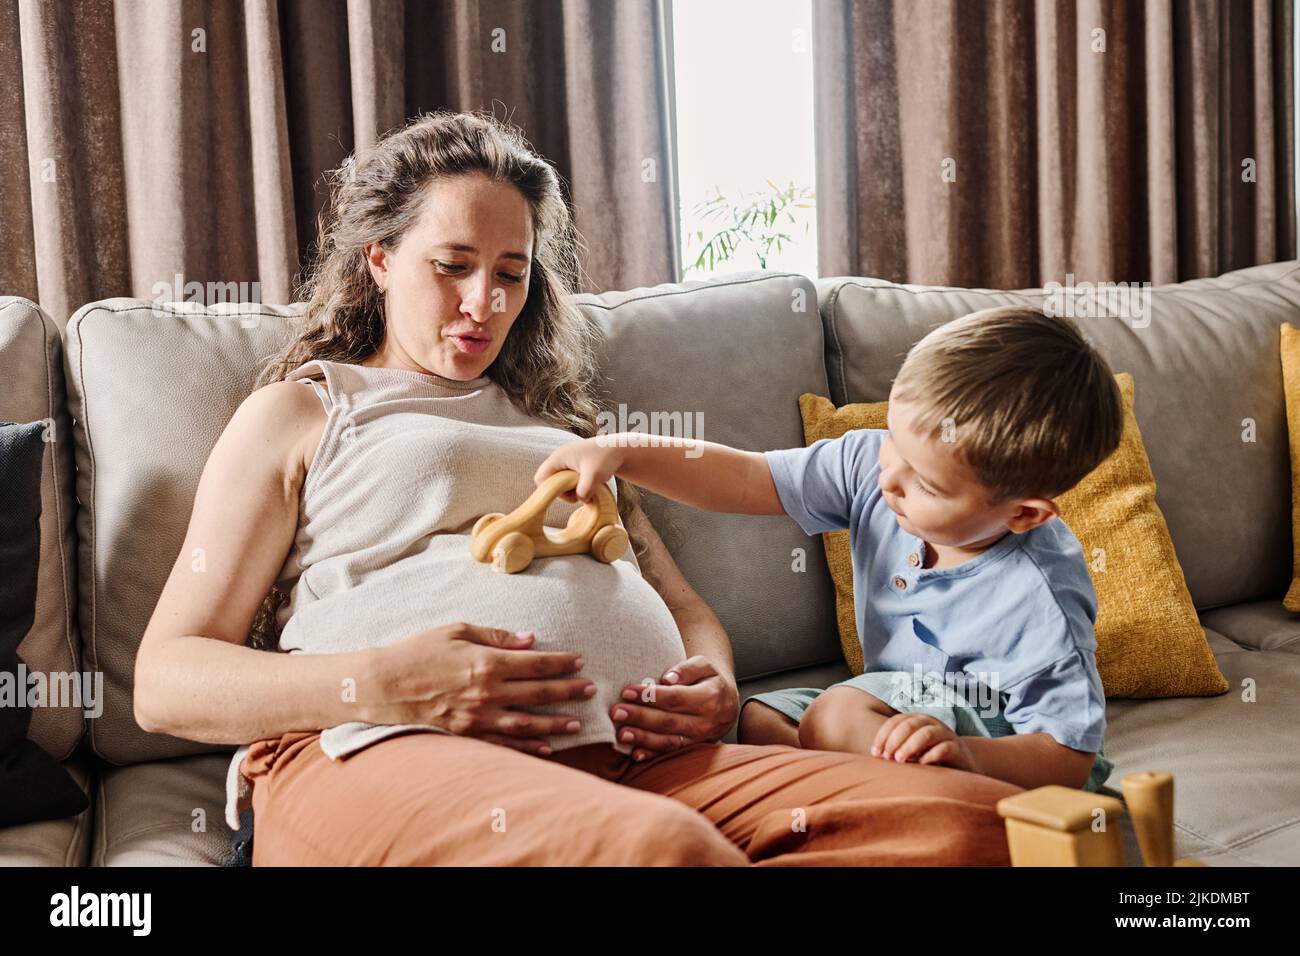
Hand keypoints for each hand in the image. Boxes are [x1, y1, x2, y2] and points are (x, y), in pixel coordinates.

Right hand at [366, 623, 596, 756]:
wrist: (384, 684)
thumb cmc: (419, 651)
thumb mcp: (458, 630)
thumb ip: (496, 636)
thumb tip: (530, 639)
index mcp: (487, 662)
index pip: (536, 663)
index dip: (561, 662)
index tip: (580, 661)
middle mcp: (487, 692)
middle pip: (539, 693)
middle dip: (568, 691)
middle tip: (591, 690)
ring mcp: (478, 717)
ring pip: (527, 723)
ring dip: (555, 724)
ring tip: (577, 724)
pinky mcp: (467, 734)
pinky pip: (503, 744)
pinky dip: (527, 747)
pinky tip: (545, 748)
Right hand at [534, 437, 625, 502]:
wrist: (620, 449)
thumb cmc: (607, 459)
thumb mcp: (595, 476)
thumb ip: (585, 489)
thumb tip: (580, 500)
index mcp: (559, 457)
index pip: (540, 478)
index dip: (549, 490)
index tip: (569, 494)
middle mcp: (559, 458)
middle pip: (548, 482)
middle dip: (561, 492)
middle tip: (579, 494)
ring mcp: (567, 461)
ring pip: (558, 483)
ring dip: (570, 491)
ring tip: (587, 490)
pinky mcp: (574, 466)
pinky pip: (567, 481)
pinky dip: (576, 487)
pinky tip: (589, 486)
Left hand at [609, 655, 738, 759]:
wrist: (728, 700)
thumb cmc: (711, 679)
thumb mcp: (705, 665)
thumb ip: (687, 669)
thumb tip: (667, 678)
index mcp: (710, 697)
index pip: (675, 697)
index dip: (650, 696)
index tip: (627, 691)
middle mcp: (706, 722)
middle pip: (668, 721)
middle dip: (640, 717)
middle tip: (617, 712)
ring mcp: (701, 738)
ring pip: (669, 741)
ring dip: (643, 739)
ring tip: (621, 734)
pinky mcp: (694, 748)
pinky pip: (672, 753)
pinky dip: (653, 755)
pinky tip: (635, 754)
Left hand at [871, 713, 981, 773]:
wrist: (962, 764)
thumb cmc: (928, 757)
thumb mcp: (910, 751)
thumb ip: (895, 749)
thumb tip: (873, 756)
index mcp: (916, 720)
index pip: (896, 722)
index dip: (883, 736)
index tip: (875, 753)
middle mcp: (931, 723)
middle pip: (909, 725)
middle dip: (895, 740)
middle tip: (887, 757)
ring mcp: (945, 734)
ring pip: (926, 733)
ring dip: (910, 746)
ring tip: (900, 760)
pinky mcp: (957, 748)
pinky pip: (944, 748)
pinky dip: (931, 755)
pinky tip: (922, 764)